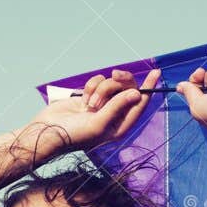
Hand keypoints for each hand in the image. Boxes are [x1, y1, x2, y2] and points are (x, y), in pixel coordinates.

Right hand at [29, 67, 160, 150]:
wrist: (50, 130)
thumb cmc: (75, 134)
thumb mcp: (99, 123)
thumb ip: (118, 107)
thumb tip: (136, 94)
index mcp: (121, 125)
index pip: (140, 104)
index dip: (148, 88)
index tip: (156, 72)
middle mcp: (115, 115)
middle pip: (127, 89)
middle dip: (119, 82)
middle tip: (115, 74)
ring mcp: (102, 105)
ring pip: (110, 84)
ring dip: (100, 88)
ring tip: (89, 104)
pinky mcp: (90, 96)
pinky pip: (97, 82)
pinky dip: (90, 86)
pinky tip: (83, 98)